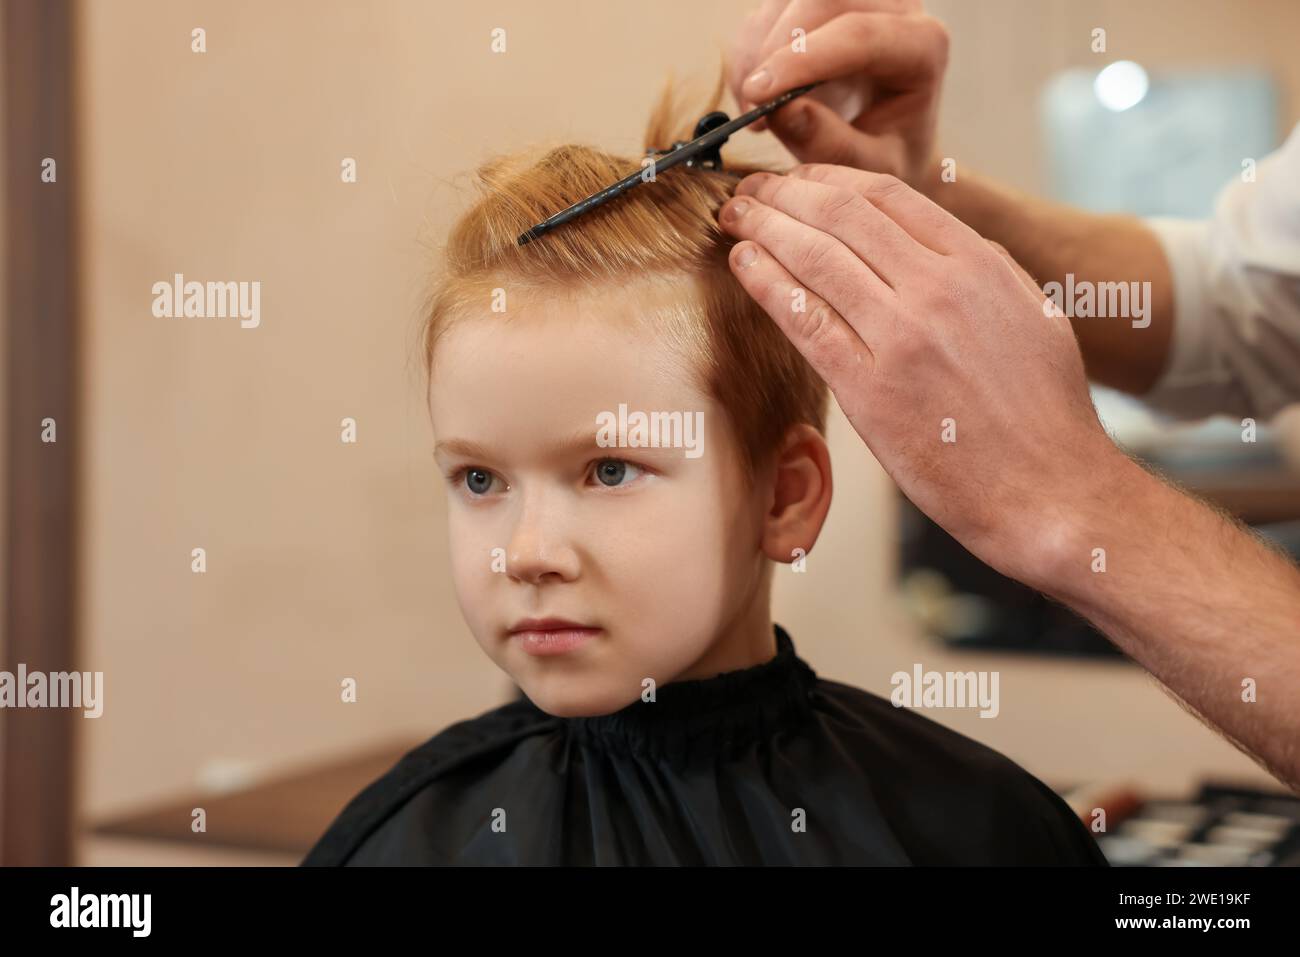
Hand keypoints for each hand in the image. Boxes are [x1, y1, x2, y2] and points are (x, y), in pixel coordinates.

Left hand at [717, 165, 1125, 587]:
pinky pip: (805, 320)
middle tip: (751, 187)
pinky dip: (767, 283)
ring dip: (765, 228)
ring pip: (816, 259)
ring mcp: (901, 338)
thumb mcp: (1031, 315)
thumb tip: (941, 239)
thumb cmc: (1043, 414)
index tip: (799, 178)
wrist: (1050, 490)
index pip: (887, 196)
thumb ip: (984, 271)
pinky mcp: (869, 391)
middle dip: (785, 192)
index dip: (830, 179)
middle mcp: (937, 290)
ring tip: (736, 215)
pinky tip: (744, 264)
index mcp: (978, 265)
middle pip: (842, 216)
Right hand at [727, 0, 947, 187]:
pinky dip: (748, 53)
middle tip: (754, 108)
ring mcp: (853, 1)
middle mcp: (894, 9)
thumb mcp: (871, 166)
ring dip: (756, 53)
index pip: (859, 34)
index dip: (803, 59)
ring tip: (757, 111)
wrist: (889, 140)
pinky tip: (759, 96)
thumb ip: (833, 145)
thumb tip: (781, 111)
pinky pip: (766, 13)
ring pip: (785, 1)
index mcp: (921, 46)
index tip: (759, 95)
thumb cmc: (889, 153)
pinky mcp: (816, 5)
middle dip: (775, 50)